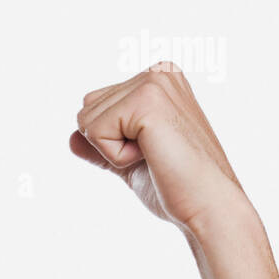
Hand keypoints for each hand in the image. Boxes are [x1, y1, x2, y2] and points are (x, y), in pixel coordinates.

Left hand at [70, 61, 249, 231]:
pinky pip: (96, 133)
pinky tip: (151, 156)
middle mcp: (157, 72)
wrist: (208, 205)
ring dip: (113, 152)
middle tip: (152, 156)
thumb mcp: (130, 162)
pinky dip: (116, 157)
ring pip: (87, 121)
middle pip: (87, 109)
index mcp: (158, 80)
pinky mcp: (147, 99)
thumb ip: (103, 146)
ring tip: (154, 156)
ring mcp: (154, 81)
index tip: (151, 153)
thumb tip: (71, 137)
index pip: (96, 106)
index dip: (111, 143)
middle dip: (108, 145)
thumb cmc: (178, 188)